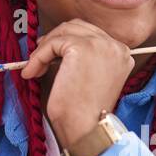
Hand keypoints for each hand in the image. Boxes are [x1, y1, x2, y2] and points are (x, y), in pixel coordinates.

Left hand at [20, 19, 133, 145]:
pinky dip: (39, 56)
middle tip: (40, 56)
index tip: (51, 55)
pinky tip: (33, 72)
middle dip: (56, 39)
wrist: (88, 128)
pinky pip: (52, 43)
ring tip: (36, 67)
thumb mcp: (92, 78)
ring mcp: (100, 44)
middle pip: (78, 27)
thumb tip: (57, 44)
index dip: (68, 40)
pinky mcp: (81, 47)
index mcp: (122, 53)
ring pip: (64, 31)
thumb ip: (85, 59)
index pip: (91, 34)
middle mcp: (116, 45)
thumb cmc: (86, 112)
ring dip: (45, 47)